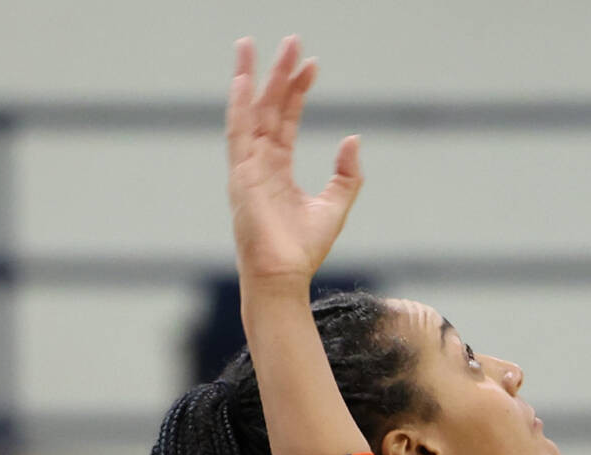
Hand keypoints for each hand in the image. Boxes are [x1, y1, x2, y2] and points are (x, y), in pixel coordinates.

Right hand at [226, 37, 362, 286]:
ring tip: (251, 44)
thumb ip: (347, 174)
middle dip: (277, 73)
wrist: (284, 278)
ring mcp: (246, 168)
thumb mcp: (335, 206)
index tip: (312, 64)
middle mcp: (259, 163)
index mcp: (277, 168)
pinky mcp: (240, 177)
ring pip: (248, 113)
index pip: (286, 119)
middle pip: (267, 108)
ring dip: (251, 78)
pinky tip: (242, 80)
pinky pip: (237, 135)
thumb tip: (353, 138)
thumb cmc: (303, 249)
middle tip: (290, 41)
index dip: (298, 90)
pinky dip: (238, 106)